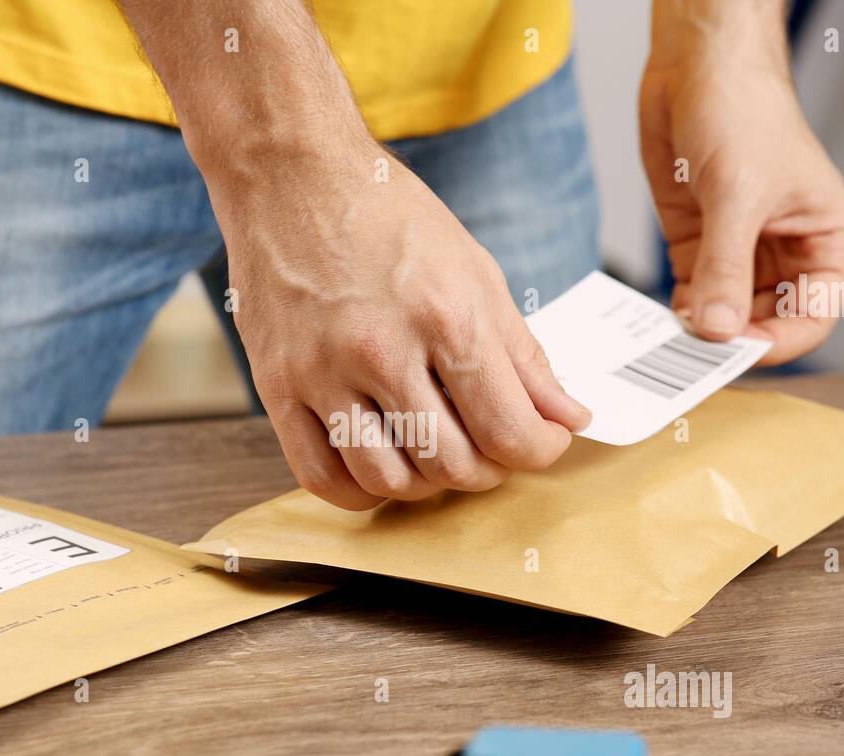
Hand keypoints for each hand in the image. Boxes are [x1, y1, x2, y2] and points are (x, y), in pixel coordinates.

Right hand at [213, 143, 591, 509]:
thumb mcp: (475, 271)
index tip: (543, 441)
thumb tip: (567, 417)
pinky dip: (360, 491)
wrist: (291, 175)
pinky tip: (381, 466)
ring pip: (388, 480)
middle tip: (490, 446)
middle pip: (453, 464)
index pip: (508, 429)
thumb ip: (523, 355)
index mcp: (445, 315)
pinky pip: (319, 476)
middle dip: (487, 470)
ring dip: (426, 484)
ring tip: (435, 452)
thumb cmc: (387, 216)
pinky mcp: (276, 386)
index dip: (540, 450)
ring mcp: (322, 372)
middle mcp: (382, 349)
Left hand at [639, 52, 843, 363]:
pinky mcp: (699, 247)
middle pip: (765, 324)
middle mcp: (787, 254)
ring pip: (727, 316)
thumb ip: (727, 266)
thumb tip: (719, 329)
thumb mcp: (738, 193)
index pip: (811, 318)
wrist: (698, 68)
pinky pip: (693, 297)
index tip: (733, 350)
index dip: (774, 342)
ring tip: (672, 339)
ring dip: (700, 332)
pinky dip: (678, 313)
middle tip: (691, 352)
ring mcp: (740, 253)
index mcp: (826, 241)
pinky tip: (660, 319)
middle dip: (730, 340)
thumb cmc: (745, 110)